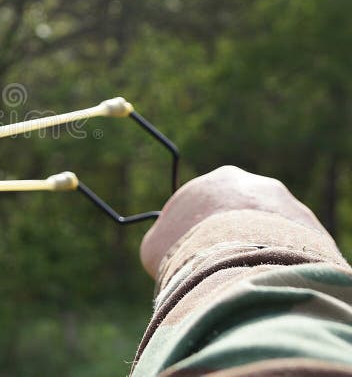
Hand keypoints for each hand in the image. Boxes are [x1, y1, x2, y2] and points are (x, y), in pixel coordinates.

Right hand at [140, 165, 326, 277]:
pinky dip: (281, 262)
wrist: (239, 267)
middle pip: (240, 212)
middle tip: (223, 267)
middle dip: (232, 236)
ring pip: (269, 228)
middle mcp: (250, 184)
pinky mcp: (309, 228)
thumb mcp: (155, 250)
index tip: (193, 257)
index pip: (203, 206)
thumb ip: (162, 242)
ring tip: (247, 278)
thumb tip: (164, 248)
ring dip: (259, 249)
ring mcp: (284, 203)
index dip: (196, 234)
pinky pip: (292, 247)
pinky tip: (268, 280)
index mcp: (213, 183)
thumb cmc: (188, 256)